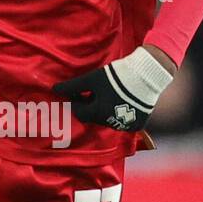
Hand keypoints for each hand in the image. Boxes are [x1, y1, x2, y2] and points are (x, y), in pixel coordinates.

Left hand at [53, 45, 174, 131]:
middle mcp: (110, 123)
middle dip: (92, 106)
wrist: (147, 75)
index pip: (79, 112)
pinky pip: (124, 122)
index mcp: (98, 113)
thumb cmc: (117, 76)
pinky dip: (121, 114)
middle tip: (97, 92)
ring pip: (108, 120)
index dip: (78, 101)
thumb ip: (74, 86)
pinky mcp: (138, 125)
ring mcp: (125, 126)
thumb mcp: (93, 78)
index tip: (81, 92)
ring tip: (111, 94)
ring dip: (106, 110)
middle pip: (94, 117)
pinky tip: (124, 101)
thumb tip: (55, 89)